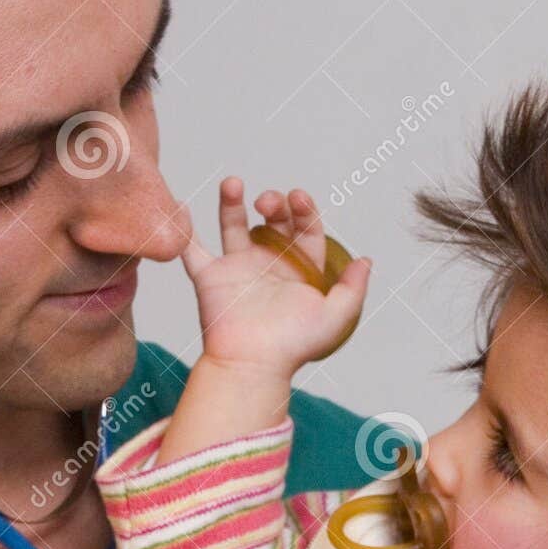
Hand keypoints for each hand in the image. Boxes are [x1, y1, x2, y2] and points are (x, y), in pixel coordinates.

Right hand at [181, 178, 369, 376]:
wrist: (252, 364)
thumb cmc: (292, 345)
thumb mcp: (335, 316)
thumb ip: (353, 287)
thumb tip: (366, 260)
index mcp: (299, 271)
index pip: (306, 230)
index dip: (304, 210)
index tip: (298, 197)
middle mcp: (269, 266)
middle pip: (272, 221)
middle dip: (273, 203)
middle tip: (268, 201)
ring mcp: (237, 269)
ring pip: (233, 225)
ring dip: (232, 201)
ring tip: (233, 184)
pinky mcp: (209, 278)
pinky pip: (192, 250)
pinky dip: (183, 231)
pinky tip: (181, 208)